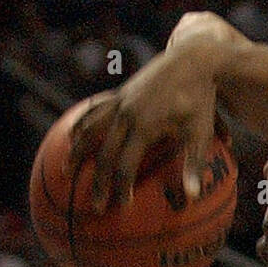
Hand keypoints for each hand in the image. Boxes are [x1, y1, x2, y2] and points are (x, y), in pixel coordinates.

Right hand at [69, 18, 235, 208]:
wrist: (192, 59)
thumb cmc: (200, 100)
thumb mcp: (200, 133)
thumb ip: (194, 165)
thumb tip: (193, 197)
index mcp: (143, 126)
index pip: (126, 165)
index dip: (122, 187)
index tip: (123, 208)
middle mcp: (126, 113)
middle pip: (105, 154)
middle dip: (98, 181)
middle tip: (96, 206)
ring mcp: (120, 101)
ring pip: (90, 130)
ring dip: (78, 152)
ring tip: (67, 171)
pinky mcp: (120, 94)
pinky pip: (94, 112)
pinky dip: (82, 125)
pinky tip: (73, 136)